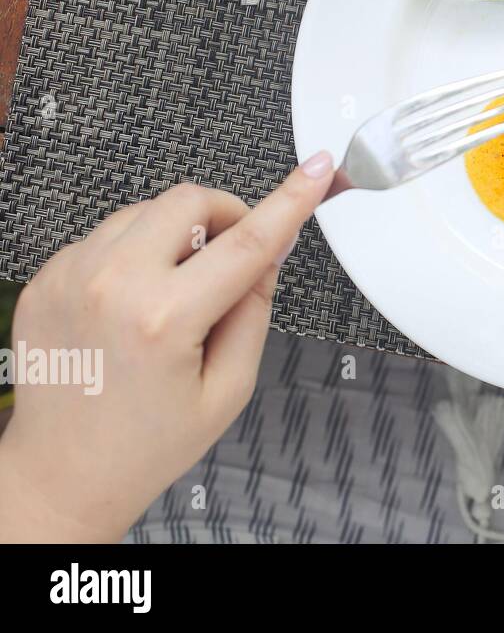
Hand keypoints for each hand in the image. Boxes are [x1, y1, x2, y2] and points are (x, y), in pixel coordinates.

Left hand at [0, 152, 334, 541]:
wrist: (61, 472)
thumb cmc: (144, 443)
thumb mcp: (228, 388)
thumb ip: (254, 310)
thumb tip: (268, 252)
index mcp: (163, 320)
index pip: (247, 242)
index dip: (292, 200)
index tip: (319, 169)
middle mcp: (110, 287)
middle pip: (189, 200)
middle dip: (225, 216)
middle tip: (233, 257)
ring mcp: (69, 276)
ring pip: (146, 211)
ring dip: (176, 236)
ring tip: (174, 295)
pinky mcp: (46, 276)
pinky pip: (107, 235)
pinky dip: (135, 254)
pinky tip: (133, 306)